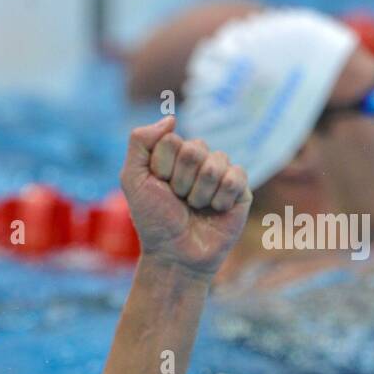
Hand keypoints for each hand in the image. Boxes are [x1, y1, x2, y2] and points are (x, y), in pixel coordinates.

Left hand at [119, 116, 251, 280]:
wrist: (175, 254)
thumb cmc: (153, 220)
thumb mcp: (133, 179)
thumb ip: (140, 142)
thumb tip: (171, 118)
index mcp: (172, 154)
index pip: (170, 140)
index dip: (162, 168)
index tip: (159, 188)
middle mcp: (197, 160)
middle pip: (194, 149)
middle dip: (181, 181)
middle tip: (178, 200)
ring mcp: (220, 172)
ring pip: (215, 162)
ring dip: (200, 193)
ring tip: (195, 208)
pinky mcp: (240, 189)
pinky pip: (235, 176)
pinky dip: (221, 198)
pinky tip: (215, 210)